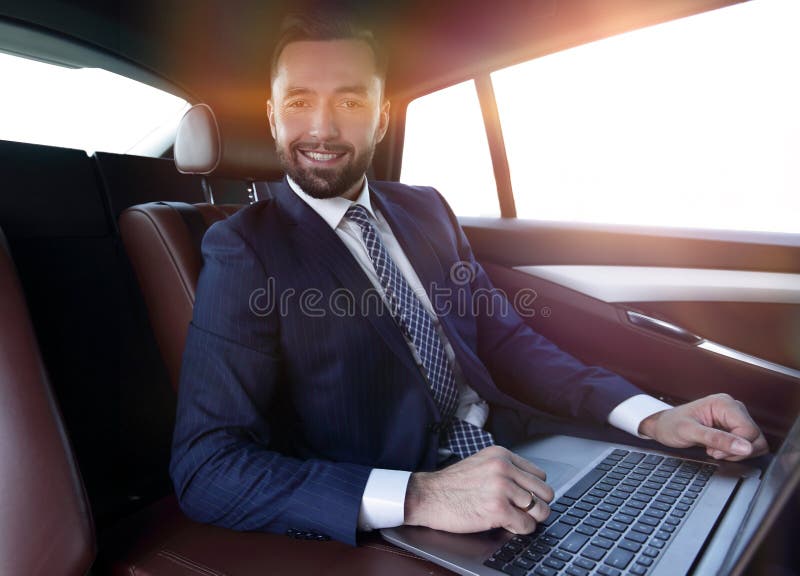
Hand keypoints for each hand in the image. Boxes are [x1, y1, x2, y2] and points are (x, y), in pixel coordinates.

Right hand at [404, 445, 553, 534]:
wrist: (428, 496)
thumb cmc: (451, 484)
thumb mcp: (481, 464)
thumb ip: (505, 469)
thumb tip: (529, 487)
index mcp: (501, 455)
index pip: (539, 475)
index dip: (534, 491)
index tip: (526, 499)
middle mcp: (504, 468)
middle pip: (545, 492)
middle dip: (538, 505)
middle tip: (525, 512)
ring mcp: (501, 488)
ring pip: (540, 510)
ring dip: (530, 519)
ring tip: (516, 519)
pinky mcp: (497, 509)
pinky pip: (526, 525)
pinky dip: (520, 529)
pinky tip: (508, 525)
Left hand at [639, 393, 767, 460]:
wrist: (662, 427)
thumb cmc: (671, 425)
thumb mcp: (690, 432)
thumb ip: (717, 438)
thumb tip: (745, 447)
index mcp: (724, 403)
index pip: (749, 431)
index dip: (735, 446)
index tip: (715, 450)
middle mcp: (733, 408)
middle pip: (755, 437)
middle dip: (736, 450)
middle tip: (713, 451)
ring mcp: (735, 418)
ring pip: (755, 443)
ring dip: (736, 452)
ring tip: (714, 449)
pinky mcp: (734, 428)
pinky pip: (747, 445)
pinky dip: (735, 452)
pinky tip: (718, 449)